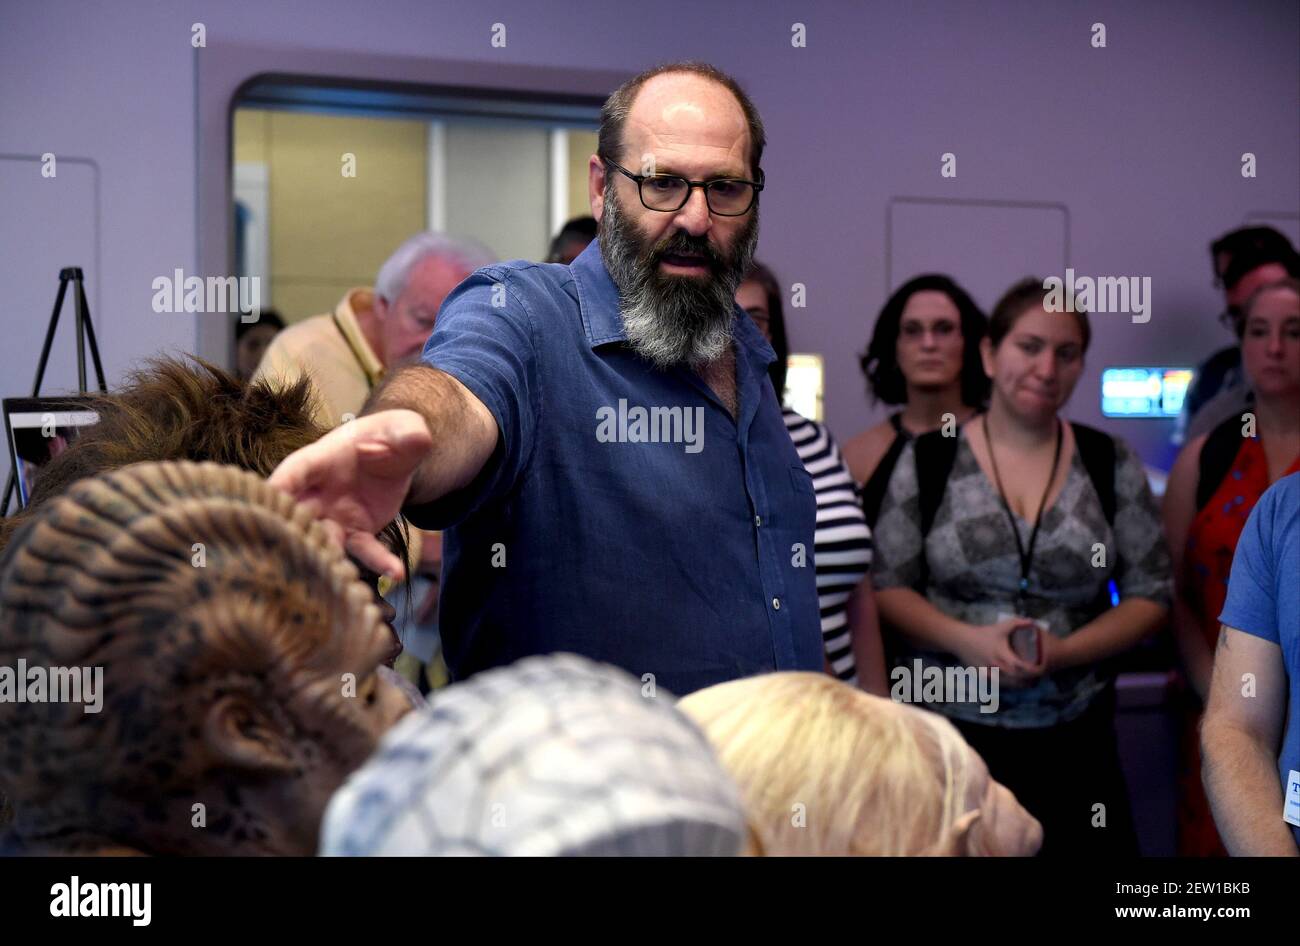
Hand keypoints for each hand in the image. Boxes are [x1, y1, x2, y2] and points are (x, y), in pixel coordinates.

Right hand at [268, 410, 432, 579]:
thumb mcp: (402, 428)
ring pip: (324, 540)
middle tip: (294, 550)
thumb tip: (415, 440)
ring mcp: (334, 516)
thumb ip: (408, 433)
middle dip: (292, 531)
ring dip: (329, 556)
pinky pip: (365, 550)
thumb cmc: (390, 435)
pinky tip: (396, 573)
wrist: (398, 456)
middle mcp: (319, 491)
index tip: (265, 501)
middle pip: (297, 513)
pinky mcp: (356, 533)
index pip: (295, 471)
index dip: (281, 485)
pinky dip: (379, 563)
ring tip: (341, 576)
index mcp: (321, 459)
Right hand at [953, 618, 1041, 688]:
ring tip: (1029, 683)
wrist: (962, 640)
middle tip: (1038, 679)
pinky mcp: (983, 677)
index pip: (1020, 666)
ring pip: (1008, 684)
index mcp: (1002, 654)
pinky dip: (1008, 685)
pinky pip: (998, 685)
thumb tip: (1032, 622)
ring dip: (1019, 685)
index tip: (1041, 669)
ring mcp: (989, 673)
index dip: (1032, 670)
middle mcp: (996, 665)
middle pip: (1016, 678)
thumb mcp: (1001, 627)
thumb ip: (1017, 623)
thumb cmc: (983, 633)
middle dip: (1028, 680)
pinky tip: (1014, 683)